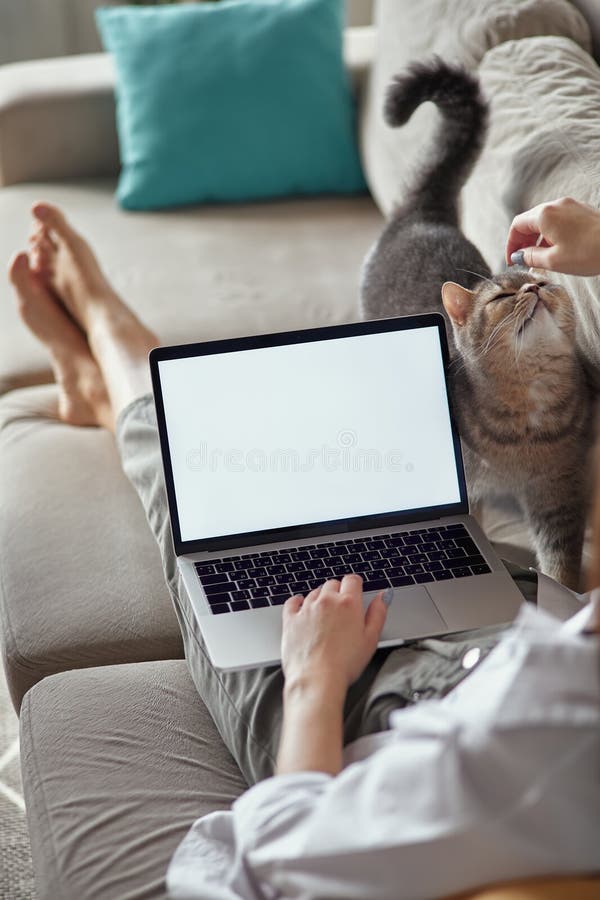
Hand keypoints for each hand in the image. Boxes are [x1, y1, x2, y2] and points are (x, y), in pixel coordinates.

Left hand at [281, 574, 387, 694]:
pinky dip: (298, 602)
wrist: (317, 679)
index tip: (355, 592)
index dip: (355, 585)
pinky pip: (293, 602)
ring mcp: (306, 609)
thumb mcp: (371, 639)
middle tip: (342, 609)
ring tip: (325, 616)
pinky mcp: (290, 619)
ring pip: (314, 592)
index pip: (352, 580)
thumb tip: (383, 596)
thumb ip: (378, 613)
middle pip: (332, 584)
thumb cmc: (345, 663)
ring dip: (320, 599)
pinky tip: (302, 607)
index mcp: (348, 603)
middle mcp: (326, 601)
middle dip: (338, 592)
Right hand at [505, 196, 599, 275]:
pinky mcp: (581, 210)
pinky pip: (558, 220)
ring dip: (537, 238)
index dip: (511, 244)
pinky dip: (551, 233)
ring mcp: (570, 206)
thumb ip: (531, 257)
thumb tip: (519, 256)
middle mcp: (556, 205)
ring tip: (540, 257)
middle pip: (529, 220)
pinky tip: (556, 249)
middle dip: (523, 241)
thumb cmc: (588, 252)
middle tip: (524, 260)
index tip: (512, 259)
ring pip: (544, 220)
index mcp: (544, 215)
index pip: (517, 225)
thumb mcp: (554, 260)